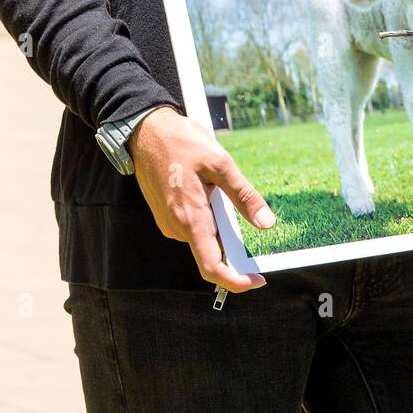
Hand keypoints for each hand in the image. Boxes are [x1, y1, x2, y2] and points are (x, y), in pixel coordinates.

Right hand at [129, 106, 274, 292]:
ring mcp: (169, 222)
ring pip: (202, 237)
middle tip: (250, 217)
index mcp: (190, 218)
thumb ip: (244, 196)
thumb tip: (266, 223)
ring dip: (219, 224)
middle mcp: (177, 227)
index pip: (212, 267)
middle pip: (211, 251)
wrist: (146, 131)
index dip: (236, 281)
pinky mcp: (167, 215)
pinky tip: (209, 191)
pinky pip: (193, 226)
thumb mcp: (220, 163)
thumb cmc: (181, 142)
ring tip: (219, 188)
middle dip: (233, 243)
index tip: (257, 280)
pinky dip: (208, 217)